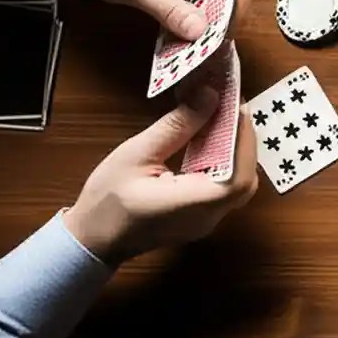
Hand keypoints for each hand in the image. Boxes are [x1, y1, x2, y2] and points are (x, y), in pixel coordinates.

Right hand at [62, 87, 257, 263]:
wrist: (92, 240)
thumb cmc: (106, 200)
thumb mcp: (136, 154)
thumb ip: (177, 126)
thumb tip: (210, 97)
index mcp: (192, 205)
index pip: (239, 175)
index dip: (245, 141)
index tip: (238, 106)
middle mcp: (208, 217)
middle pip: (245, 180)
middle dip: (244, 141)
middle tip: (231, 107)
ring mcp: (207, 222)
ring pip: (238, 185)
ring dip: (236, 151)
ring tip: (223, 119)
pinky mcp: (201, 219)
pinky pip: (224, 190)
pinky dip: (226, 164)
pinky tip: (213, 142)